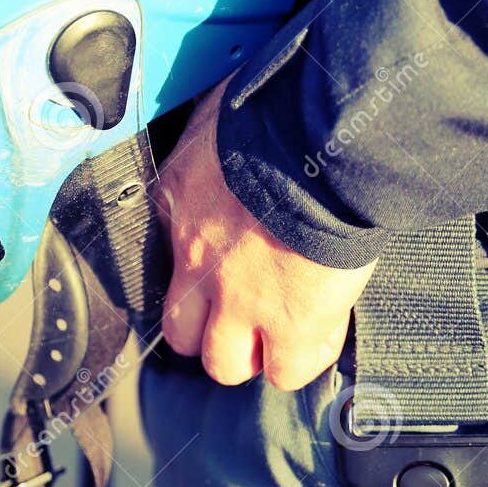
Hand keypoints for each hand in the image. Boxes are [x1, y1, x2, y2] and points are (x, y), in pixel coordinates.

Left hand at [156, 82, 374, 389]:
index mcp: (182, 214)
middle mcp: (202, 269)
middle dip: (209, 331)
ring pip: (230, 365)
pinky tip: (318, 332)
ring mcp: (246, 303)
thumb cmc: (276, 117)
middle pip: (184, 336)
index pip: (166, 265)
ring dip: (253, 351)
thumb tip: (212, 139)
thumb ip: (206, 149)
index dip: (192, 282)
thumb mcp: (214, 121)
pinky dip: (304, 357)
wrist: (321, 140)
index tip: (214, 277)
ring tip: (279, 332)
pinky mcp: (294, 323)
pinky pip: (290, 369)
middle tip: (241, 314)